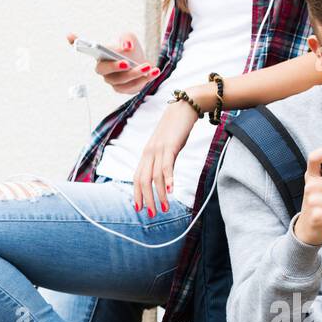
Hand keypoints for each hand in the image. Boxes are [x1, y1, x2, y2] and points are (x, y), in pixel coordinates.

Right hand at [66, 31, 158, 95]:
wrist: (143, 64)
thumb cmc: (132, 50)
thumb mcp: (130, 39)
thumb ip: (127, 39)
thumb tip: (127, 45)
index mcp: (99, 54)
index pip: (84, 47)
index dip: (75, 42)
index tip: (69, 35)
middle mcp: (102, 69)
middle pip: (103, 70)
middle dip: (114, 66)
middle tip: (126, 62)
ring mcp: (112, 81)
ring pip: (120, 81)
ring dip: (135, 74)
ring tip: (148, 66)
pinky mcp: (123, 90)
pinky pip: (132, 87)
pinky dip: (145, 79)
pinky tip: (154, 71)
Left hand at [132, 98, 197, 216]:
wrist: (184, 107)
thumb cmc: (177, 129)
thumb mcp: (167, 147)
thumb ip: (164, 161)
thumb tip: (165, 178)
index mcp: (147, 154)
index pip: (137, 177)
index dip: (137, 194)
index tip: (140, 209)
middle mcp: (149, 153)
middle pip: (143, 180)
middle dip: (147, 199)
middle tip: (152, 214)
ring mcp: (158, 149)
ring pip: (154, 176)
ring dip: (159, 195)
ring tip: (164, 208)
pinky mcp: (170, 146)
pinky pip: (167, 165)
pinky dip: (168, 179)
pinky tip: (171, 190)